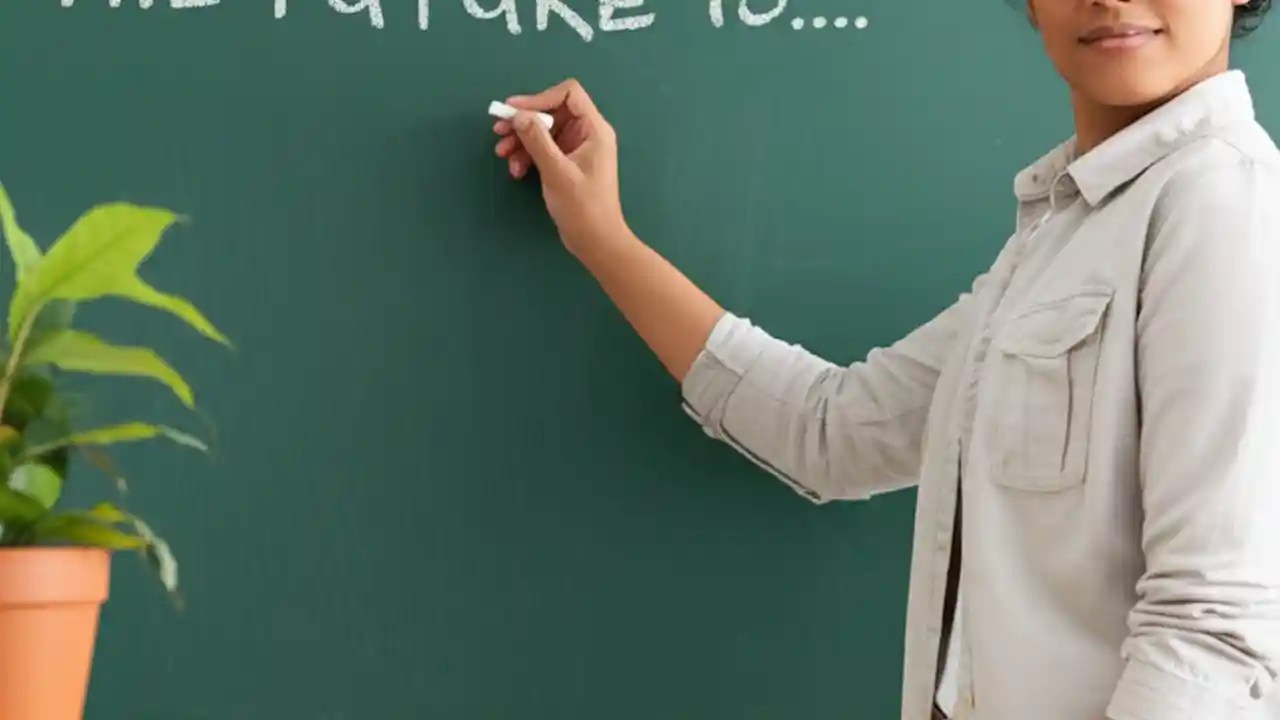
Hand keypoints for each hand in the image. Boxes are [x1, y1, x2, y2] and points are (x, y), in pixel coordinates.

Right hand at [493, 78, 627, 254]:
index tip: (514, 110)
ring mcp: (577, 149)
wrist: (596, 241)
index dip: (540, 98)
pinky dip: (528, 156)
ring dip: (522, 141)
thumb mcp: (557, 171)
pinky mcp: (567, 163)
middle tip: (498, 131)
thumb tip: (518, 115)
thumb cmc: (583, 207)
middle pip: (552, 112)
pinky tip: (517, 170)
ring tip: (503, 154)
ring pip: (544, 132)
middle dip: (525, 122)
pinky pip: (544, 149)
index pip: (569, 94)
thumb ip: (537, 140)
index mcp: (594, 129)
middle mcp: (587, 134)